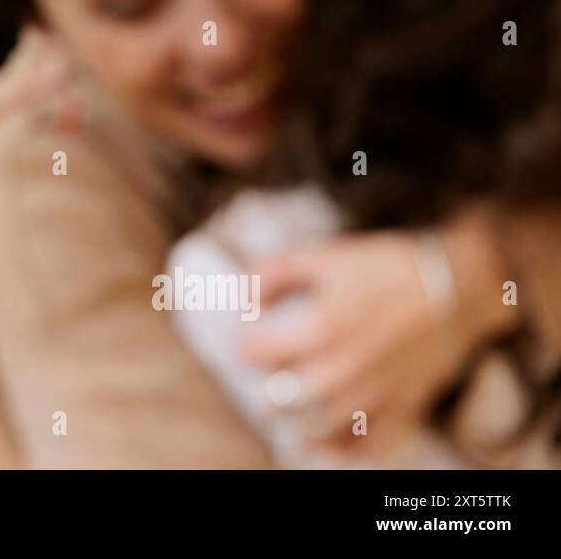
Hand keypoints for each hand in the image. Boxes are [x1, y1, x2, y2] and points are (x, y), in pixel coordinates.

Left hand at [242, 216, 514, 451]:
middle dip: (269, 387)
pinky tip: (329, 437)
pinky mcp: (403, 408)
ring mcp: (374, 394)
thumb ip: (276, 274)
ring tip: (290, 412)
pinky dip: (343, 448)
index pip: (258, 354)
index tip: (252, 342)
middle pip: (282, 398)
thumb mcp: (325, 256)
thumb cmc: (388, 268)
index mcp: (321, 330)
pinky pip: (367, 447)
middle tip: (271, 377)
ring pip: (318, 428)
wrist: (459, 286)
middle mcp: (344, 370)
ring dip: (297, 422)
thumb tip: (246, 298)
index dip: (249, 346)